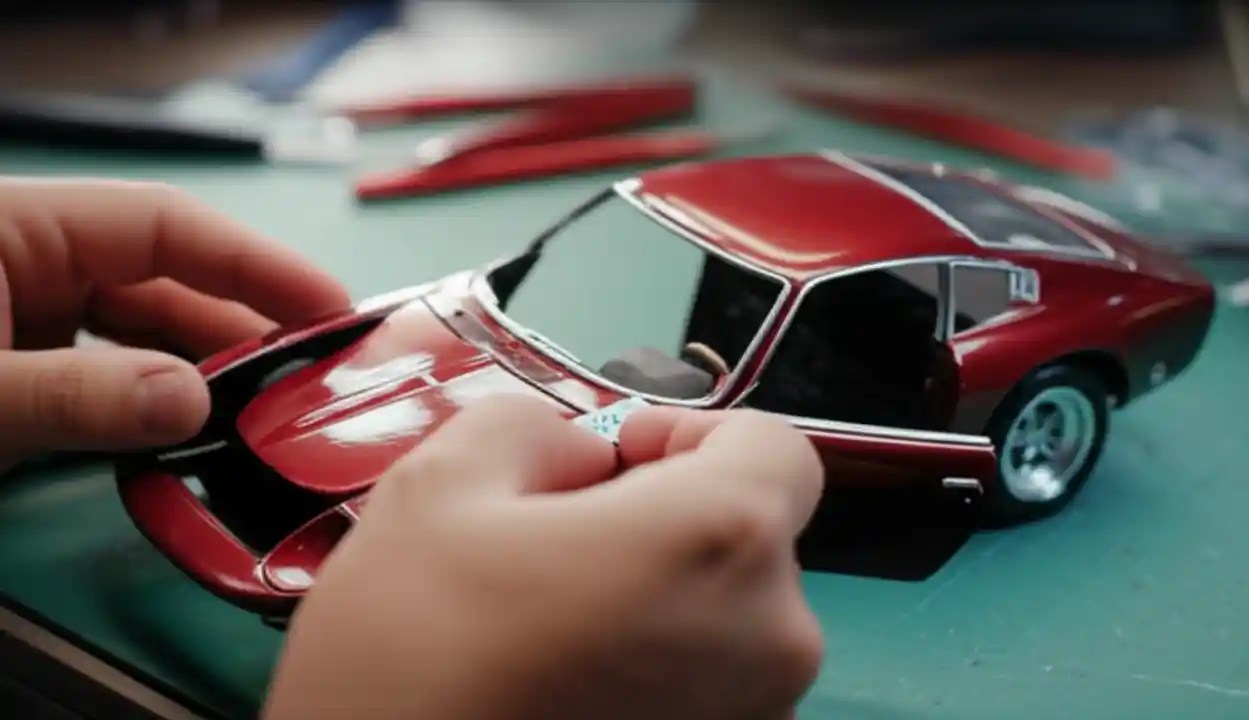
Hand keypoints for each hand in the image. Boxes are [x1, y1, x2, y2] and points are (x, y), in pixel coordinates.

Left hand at [0, 177, 348, 468]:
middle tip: (314, 385)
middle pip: (165, 286)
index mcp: (16, 227)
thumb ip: (72, 393)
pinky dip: (153, 410)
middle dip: (242, 334)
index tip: (330, 306)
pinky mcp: (17, 375)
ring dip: (204, 379)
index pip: (164, 225)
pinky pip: (107, 382)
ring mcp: (20, 321)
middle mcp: (30, 265)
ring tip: (267, 422)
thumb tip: (192, 403)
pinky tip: (194, 440)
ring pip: (142, 339)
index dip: (257, 262)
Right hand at [264, 396, 824, 719]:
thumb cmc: (408, 661)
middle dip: (662, 515)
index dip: (692, 432)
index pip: (775, 448)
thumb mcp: (438, 485)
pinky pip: (709, 685)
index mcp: (721, 541)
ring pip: (725, 614)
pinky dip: (654, 665)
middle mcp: (771, 639)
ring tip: (546, 620)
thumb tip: (584, 455)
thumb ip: (535, 425)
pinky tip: (561, 681)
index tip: (617, 457)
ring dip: (655, 594)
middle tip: (555, 538)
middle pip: (748, 535)